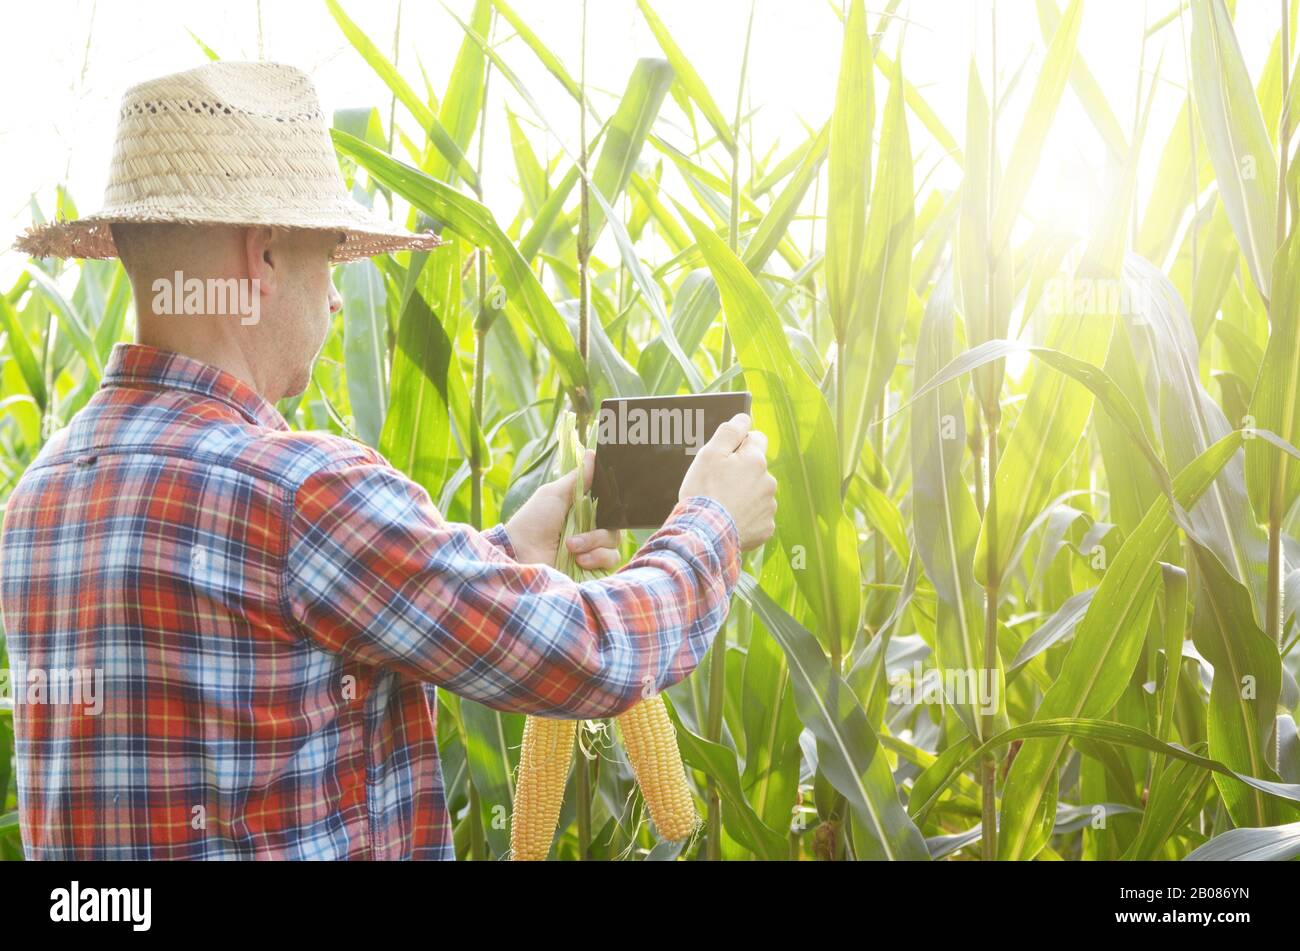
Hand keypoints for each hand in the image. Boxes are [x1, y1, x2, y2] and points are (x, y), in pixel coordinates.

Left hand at [502, 449, 622, 569]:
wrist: (521, 554)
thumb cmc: (533, 521)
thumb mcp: (554, 494)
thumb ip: (578, 478)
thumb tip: (593, 453)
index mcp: (583, 510)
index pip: (609, 505)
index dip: (612, 504)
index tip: (609, 501)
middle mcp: (590, 529)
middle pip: (615, 524)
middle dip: (598, 530)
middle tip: (574, 534)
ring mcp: (592, 550)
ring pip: (614, 542)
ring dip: (593, 543)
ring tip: (570, 547)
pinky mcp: (593, 568)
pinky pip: (611, 560)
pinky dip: (596, 558)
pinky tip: (578, 560)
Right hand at [678, 412, 776, 550]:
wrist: (704, 534)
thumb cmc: (703, 492)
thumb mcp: (709, 454)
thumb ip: (730, 431)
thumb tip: (744, 418)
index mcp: (756, 460)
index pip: (757, 439)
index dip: (740, 444)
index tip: (725, 457)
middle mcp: (768, 482)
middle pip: (756, 469)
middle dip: (741, 473)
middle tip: (718, 484)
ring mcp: (769, 507)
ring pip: (757, 493)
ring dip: (744, 495)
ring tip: (722, 505)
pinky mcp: (766, 528)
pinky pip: (757, 517)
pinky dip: (746, 517)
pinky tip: (729, 520)